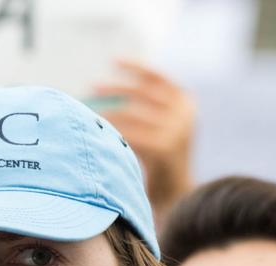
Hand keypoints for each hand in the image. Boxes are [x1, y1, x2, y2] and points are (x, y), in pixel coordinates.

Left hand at [96, 61, 194, 223]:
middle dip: (114, 88)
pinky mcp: (163, 148)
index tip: (114, 61)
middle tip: (92, 87)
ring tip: (88, 112)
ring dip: (107, 111)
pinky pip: (129, 133)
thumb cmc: (160, 161)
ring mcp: (176, 130)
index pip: (158, 77)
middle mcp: (184, 114)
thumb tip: (110, 87)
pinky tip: (96, 131)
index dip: (136, 67)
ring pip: (131, 114)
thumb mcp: (162, 127)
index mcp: (187, 103)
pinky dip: (110, 130)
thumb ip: (147, 107)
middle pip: (141, 93)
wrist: (176, 195)